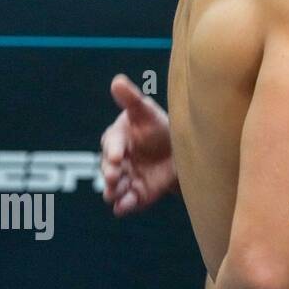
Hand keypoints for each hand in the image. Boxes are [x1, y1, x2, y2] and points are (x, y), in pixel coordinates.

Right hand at [100, 73, 176, 215]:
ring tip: (115, 196)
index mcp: (117, 139)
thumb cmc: (157, 126)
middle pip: (109, 169)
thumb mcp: (147, 111)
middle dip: (110, 174)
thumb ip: (131, 99)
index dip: (114, 150)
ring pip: (115, 187)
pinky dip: (124, 206)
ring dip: (114, 192)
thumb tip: (117, 80)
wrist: (179, 151)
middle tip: (114, 177)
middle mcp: (117, 162)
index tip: (118, 156)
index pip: (112, 144)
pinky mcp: (136, 194)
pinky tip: (123, 208)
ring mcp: (126, 179)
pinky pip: (127, 202)